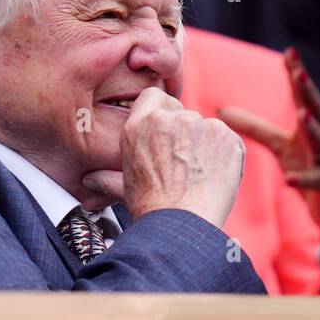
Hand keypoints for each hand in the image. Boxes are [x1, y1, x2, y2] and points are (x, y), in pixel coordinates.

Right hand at [82, 87, 244, 228]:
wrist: (181, 223)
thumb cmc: (151, 208)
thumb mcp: (124, 187)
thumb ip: (108, 176)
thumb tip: (90, 179)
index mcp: (140, 125)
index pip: (155, 97)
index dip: (163, 114)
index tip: (168, 133)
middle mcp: (170, 118)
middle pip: (184, 114)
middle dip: (186, 135)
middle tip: (185, 166)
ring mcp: (200, 125)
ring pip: (207, 128)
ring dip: (207, 146)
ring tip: (199, 176)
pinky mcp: (226, 135)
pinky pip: (229, 140)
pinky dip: (226, 155)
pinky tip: (215, 177)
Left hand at [218, 48, 319, 271]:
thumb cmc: (310, 173)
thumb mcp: (282, 148)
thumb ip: (255, 128)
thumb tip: (221, 109)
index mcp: (311, 128)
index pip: (303, 97)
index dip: (297, 74)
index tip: (290, 52)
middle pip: (317, 111)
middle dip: (308, 91)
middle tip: (299, 72)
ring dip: (313, 128)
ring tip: (302, 115)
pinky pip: (317, 182)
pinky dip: (303, 180)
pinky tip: (289, 180)